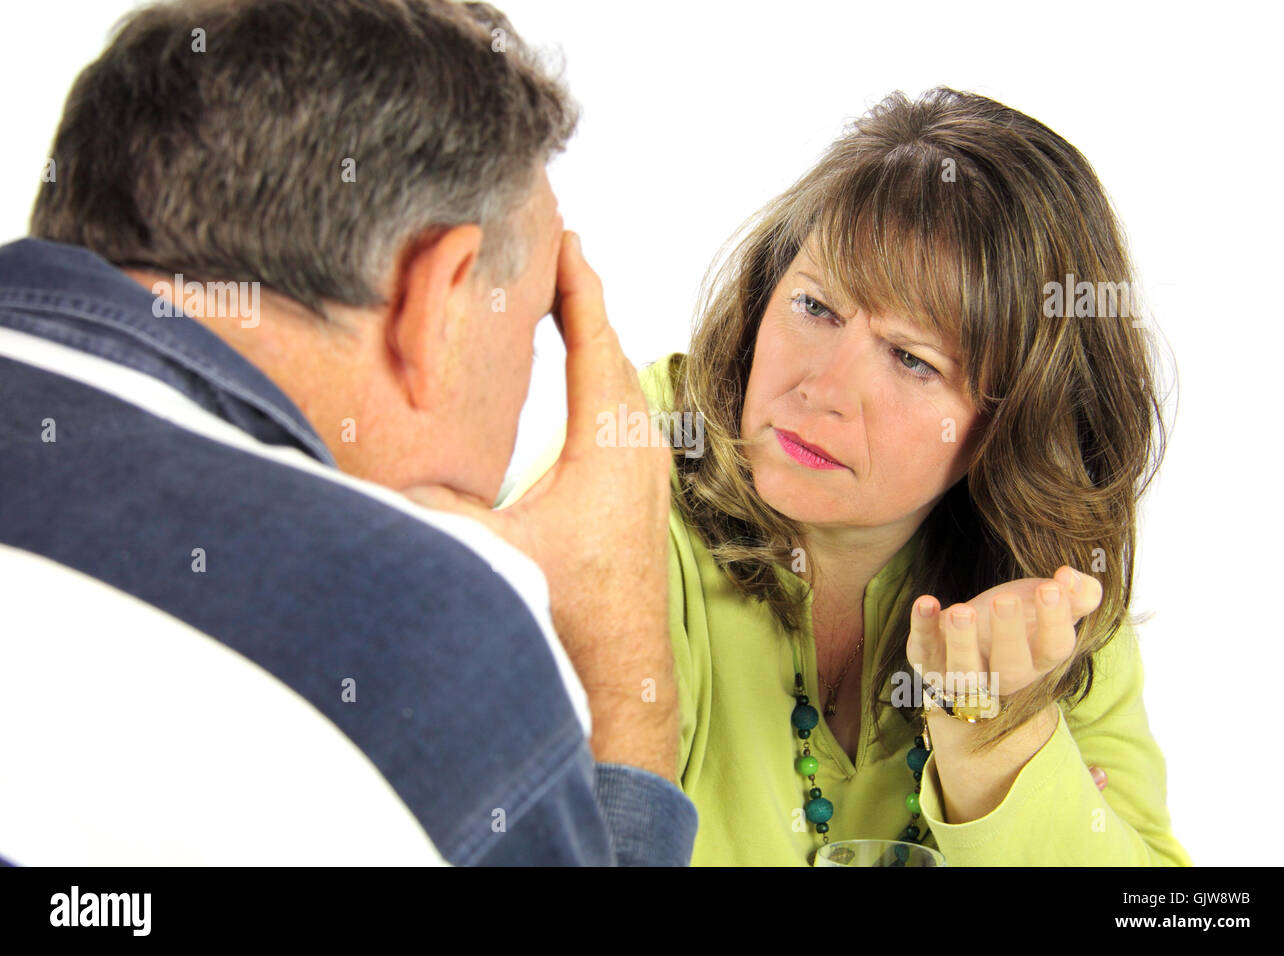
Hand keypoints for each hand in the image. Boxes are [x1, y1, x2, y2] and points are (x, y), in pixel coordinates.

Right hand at [403, 232, 676, 778]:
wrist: (623, 669)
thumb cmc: (570, 610)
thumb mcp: (493, 550)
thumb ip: (434, 505)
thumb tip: (374, 467)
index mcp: (609, 443)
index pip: (593, 341)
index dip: (576, 284)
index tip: (565, 233)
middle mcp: (639, 444)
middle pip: (610, 348)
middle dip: (581, 296)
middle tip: (555, 248)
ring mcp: (646, 466)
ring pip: (618, 379)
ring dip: (591, 335)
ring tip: (562, 296)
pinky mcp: (641, 487)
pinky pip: (620, 407)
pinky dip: (598, 374)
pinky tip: (580, 372)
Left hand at [905, 566, 1101, 711]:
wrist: (976, 642)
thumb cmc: (1021, 620)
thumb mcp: (1051, 603)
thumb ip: (1077, 592)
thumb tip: (1070, 577)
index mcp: (1039, 659)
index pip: (1054, 648)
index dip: (1054, 621)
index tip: (1050, 587)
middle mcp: (1004, 675)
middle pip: (1009, 666)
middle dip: (1007, 635)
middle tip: (1003, 599)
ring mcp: (964, 673)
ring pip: (964, 672)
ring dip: (961, 641)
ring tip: (962, 610)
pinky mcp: (930, 661)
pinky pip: (923, 650)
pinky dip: (921, 628)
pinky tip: (926, 602)